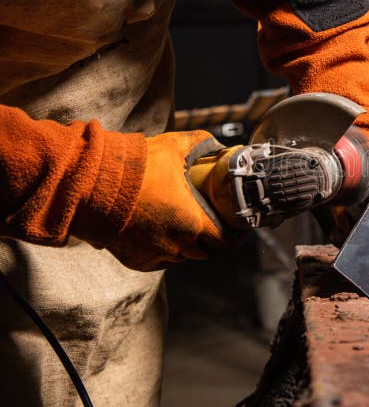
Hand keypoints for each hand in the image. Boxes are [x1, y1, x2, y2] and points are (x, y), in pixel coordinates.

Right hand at [86, 131, 240, 270]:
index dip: (235, 235)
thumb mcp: (173, 146)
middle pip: (205, 251)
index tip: (238, 228)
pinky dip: (164, 251)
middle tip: (212, 225)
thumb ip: (200, 145)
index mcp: (192, 223)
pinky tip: (162, 234)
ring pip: (182, 257)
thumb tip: (219, 145)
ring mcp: (156, 256)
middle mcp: (177, 245)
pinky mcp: (137, 261)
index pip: (225, 241)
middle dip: (212, 240)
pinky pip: (159, 261)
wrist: (91, 185)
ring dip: (187, 246)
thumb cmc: (134, 167)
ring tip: (185, 227)